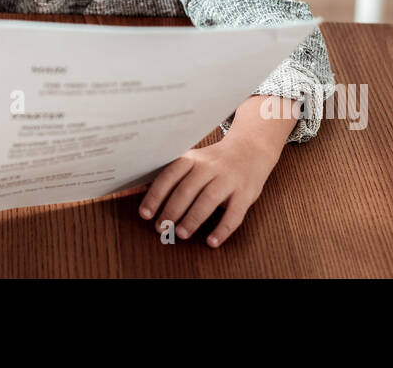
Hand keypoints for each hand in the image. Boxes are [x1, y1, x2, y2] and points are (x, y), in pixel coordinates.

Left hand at [138, 133, 281, 247]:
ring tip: (181, 234)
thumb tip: (141, 191)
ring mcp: (228, 180)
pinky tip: (212, 241)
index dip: (156, 196)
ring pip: (208, 200)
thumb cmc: (214, 161)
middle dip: (171, 211)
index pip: (169, 176)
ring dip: (192, 219)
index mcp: (193, 158)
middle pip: (187, 190)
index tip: (145, 213)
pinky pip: (234, 214)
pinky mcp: (245, 194)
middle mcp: (209, 167)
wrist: (251, 150)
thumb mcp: (193, 160)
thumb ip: (173, 174)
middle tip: (160, 228)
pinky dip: (222, 230)